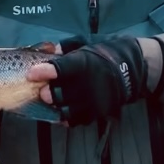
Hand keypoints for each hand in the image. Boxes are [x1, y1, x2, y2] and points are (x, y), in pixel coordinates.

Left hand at [27, 36, 145, 125]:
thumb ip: (65, 48)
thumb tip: (47, 50)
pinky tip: (62, 112)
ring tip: (51, 104)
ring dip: (56, 108)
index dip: (45, 72)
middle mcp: (90, 83)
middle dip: (49, 94)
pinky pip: (79, 120)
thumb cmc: (104, 54)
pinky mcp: (99, 112)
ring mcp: (95, 100)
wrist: (132, 69)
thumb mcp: (86, 44)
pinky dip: (68, 118)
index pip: (62, 68)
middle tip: (42, 92)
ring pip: (68, 111)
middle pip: (62, 94)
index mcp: (85, 62)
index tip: (32, 74)